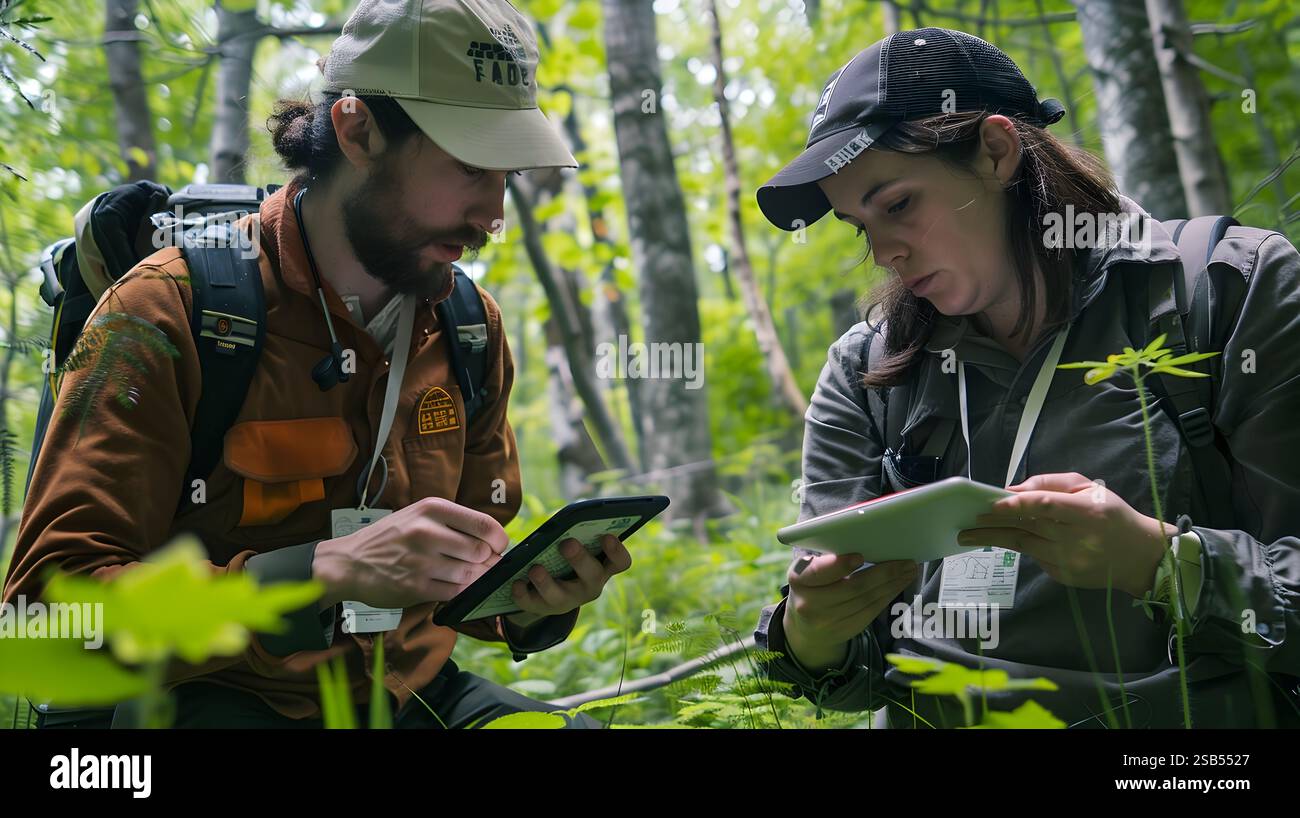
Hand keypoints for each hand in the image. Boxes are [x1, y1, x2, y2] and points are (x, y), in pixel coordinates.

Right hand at [312, 497, 507, 608]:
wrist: (349, 562)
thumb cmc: (391, 538)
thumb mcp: (419, 515)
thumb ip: (453, 523)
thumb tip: (493, 540)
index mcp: (432, 509)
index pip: (484, 524)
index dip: (499, 540)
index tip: (498, 547)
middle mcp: (427, 532)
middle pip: (480, 552)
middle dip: (488, 562)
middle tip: (485, 565)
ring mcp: (420, 561)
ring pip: (469, 574)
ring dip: (475, 579)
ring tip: (469, 576)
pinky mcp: (415, 587)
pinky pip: (454, 592)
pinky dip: (461, 592)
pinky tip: (454, 587)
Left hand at [508, 534, 631, 620]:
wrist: (550, 591)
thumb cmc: (568, 558)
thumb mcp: (577, 547)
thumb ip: (577, 535)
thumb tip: (564, 522)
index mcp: (603, 567)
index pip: (621, 563)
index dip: (616, 550)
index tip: (606, 535)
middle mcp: (590, 586)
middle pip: (592, 575)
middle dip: (580, 559)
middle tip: (567, 543)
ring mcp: (568, 600)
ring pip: (560, 596)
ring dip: (547, 582)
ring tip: (534, 568)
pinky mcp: (545, 608)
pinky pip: (533, 605)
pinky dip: (523, 594)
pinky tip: (515, 583)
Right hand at [782, 552, 917, 672]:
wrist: (806, 625)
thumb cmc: (813, 584)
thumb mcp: (810, 569)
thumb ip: (829, 557)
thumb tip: (865, 536)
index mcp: (799, 579)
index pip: (819, 573)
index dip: (839, 565)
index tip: (859, 557)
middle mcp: (809, 603)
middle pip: (852, 587)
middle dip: (883, 573)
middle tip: (906, 561)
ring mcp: (827, 621)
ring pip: (866, 600)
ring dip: (892, 584)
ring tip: (909, 570)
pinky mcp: (845, 631)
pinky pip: (871, 611)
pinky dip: (888, 596)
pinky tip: (898, 584)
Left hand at [957, 472, 1174, 597]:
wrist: (1139, 556)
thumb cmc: (1111, 514)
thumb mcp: (1089, 487)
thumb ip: (1051, 483)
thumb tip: (1013, 490)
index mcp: (1086, 511)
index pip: (1044, 506)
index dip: (1016, 505)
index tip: (990, 504)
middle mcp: (1076, 538)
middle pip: (1026, 527)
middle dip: (992, 523)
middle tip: (965, 520)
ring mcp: (1069, 560)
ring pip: (1023, 545)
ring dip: (993, 538)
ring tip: (967, 534)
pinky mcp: (1064, 576)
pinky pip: (1035, 557)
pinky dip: (1023, 546)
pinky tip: (1011, 539)